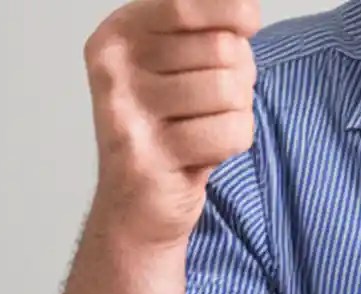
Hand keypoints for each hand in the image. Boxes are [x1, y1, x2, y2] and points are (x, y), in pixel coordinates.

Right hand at [85, 0, 260, 246]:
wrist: (137, 206)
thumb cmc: (171, 128)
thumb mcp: (182, 67)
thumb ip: (209, 33)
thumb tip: (246, 10)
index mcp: (120, 34)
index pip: (187, 5)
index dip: (234, 11)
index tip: (248, 23)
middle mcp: (113, 67)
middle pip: (223, 49)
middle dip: (240, 77)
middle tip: (215, 103)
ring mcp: (125, 110)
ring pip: (230, 91)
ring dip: (237, 114)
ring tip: (205, 128)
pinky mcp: (146, 155)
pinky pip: (230, 132)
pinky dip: (232, 144)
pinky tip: (202, 153)